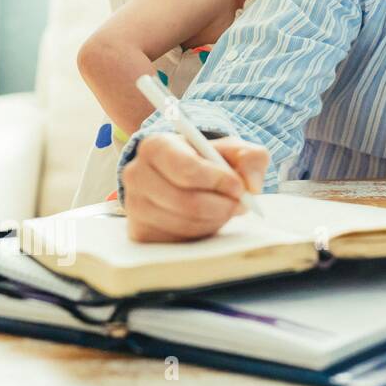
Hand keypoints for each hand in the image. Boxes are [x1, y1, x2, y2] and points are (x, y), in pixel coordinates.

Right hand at [122, 134, 269, 241]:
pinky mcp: (140, 232)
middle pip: (186, 201)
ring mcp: (134, 205)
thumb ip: (251, 159)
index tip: (239, 187)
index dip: (218, 181)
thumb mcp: (235, 150)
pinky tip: (208, 219)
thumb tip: (251, 186)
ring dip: (215, 219)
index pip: (187, 169)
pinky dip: (202, 232)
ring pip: (185, 223)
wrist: (186, 177)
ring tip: (225, 208)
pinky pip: (178, 239)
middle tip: (240, 203)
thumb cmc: (210, 160)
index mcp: (156, 146)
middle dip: (222, 205)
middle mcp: (136, 174)